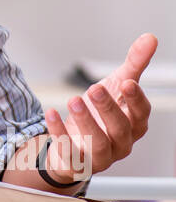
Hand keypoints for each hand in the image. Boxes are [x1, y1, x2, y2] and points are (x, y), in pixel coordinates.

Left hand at [43, 32, 156, 178]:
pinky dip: (59, 132)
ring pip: (98, 144)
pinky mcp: (76, 163)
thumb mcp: (116, 85)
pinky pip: (69, 151)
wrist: (75, 141)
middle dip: (108, 108)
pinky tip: (51, 113)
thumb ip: (134, 64)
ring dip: (86, 122)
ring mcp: (99, 156)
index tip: (127, 83)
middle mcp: (121, 143)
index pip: (141, 114)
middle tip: (94, 88)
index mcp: (133, 124)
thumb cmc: (101, 114)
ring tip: (74, 100)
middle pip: (120, 128)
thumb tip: (151, 38)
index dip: (136, 100)